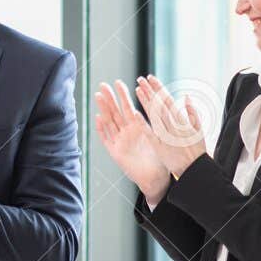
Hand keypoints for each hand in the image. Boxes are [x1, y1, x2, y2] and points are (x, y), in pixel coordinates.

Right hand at [94, 80, 170, 200]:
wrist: (155, 178)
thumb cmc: (159, 158)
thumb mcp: (159, 136)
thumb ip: (157, 122)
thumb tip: (163, 105)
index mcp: (138, 127)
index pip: (128, 107)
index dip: (123, 96)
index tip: (118, 82)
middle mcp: (127, 132)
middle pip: (116, 112)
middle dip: (110, 98)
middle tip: (103, 84)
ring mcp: (120, 141)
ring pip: (109, 122)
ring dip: (103, 109)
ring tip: (98, 96)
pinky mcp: (115, 152)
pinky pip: (107, 139)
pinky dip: (102, 129)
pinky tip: (98, 118)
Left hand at [131, 74, 208, 177]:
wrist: (194, 169)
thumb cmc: (196, 150)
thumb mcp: (199, 129)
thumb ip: (192, 112)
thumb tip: (186, 97)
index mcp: (183, 120)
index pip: (168, 100)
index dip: (159, 88)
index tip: (151, 78)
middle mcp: (174, 126)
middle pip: (160, 104)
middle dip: (150, 91)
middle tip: (140, 79)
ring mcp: (167, 136)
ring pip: (154, 116)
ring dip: (145, 102)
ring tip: (138, 90)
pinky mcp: (160, 147)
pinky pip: (150, 134)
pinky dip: (143, 124)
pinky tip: (135, 114)